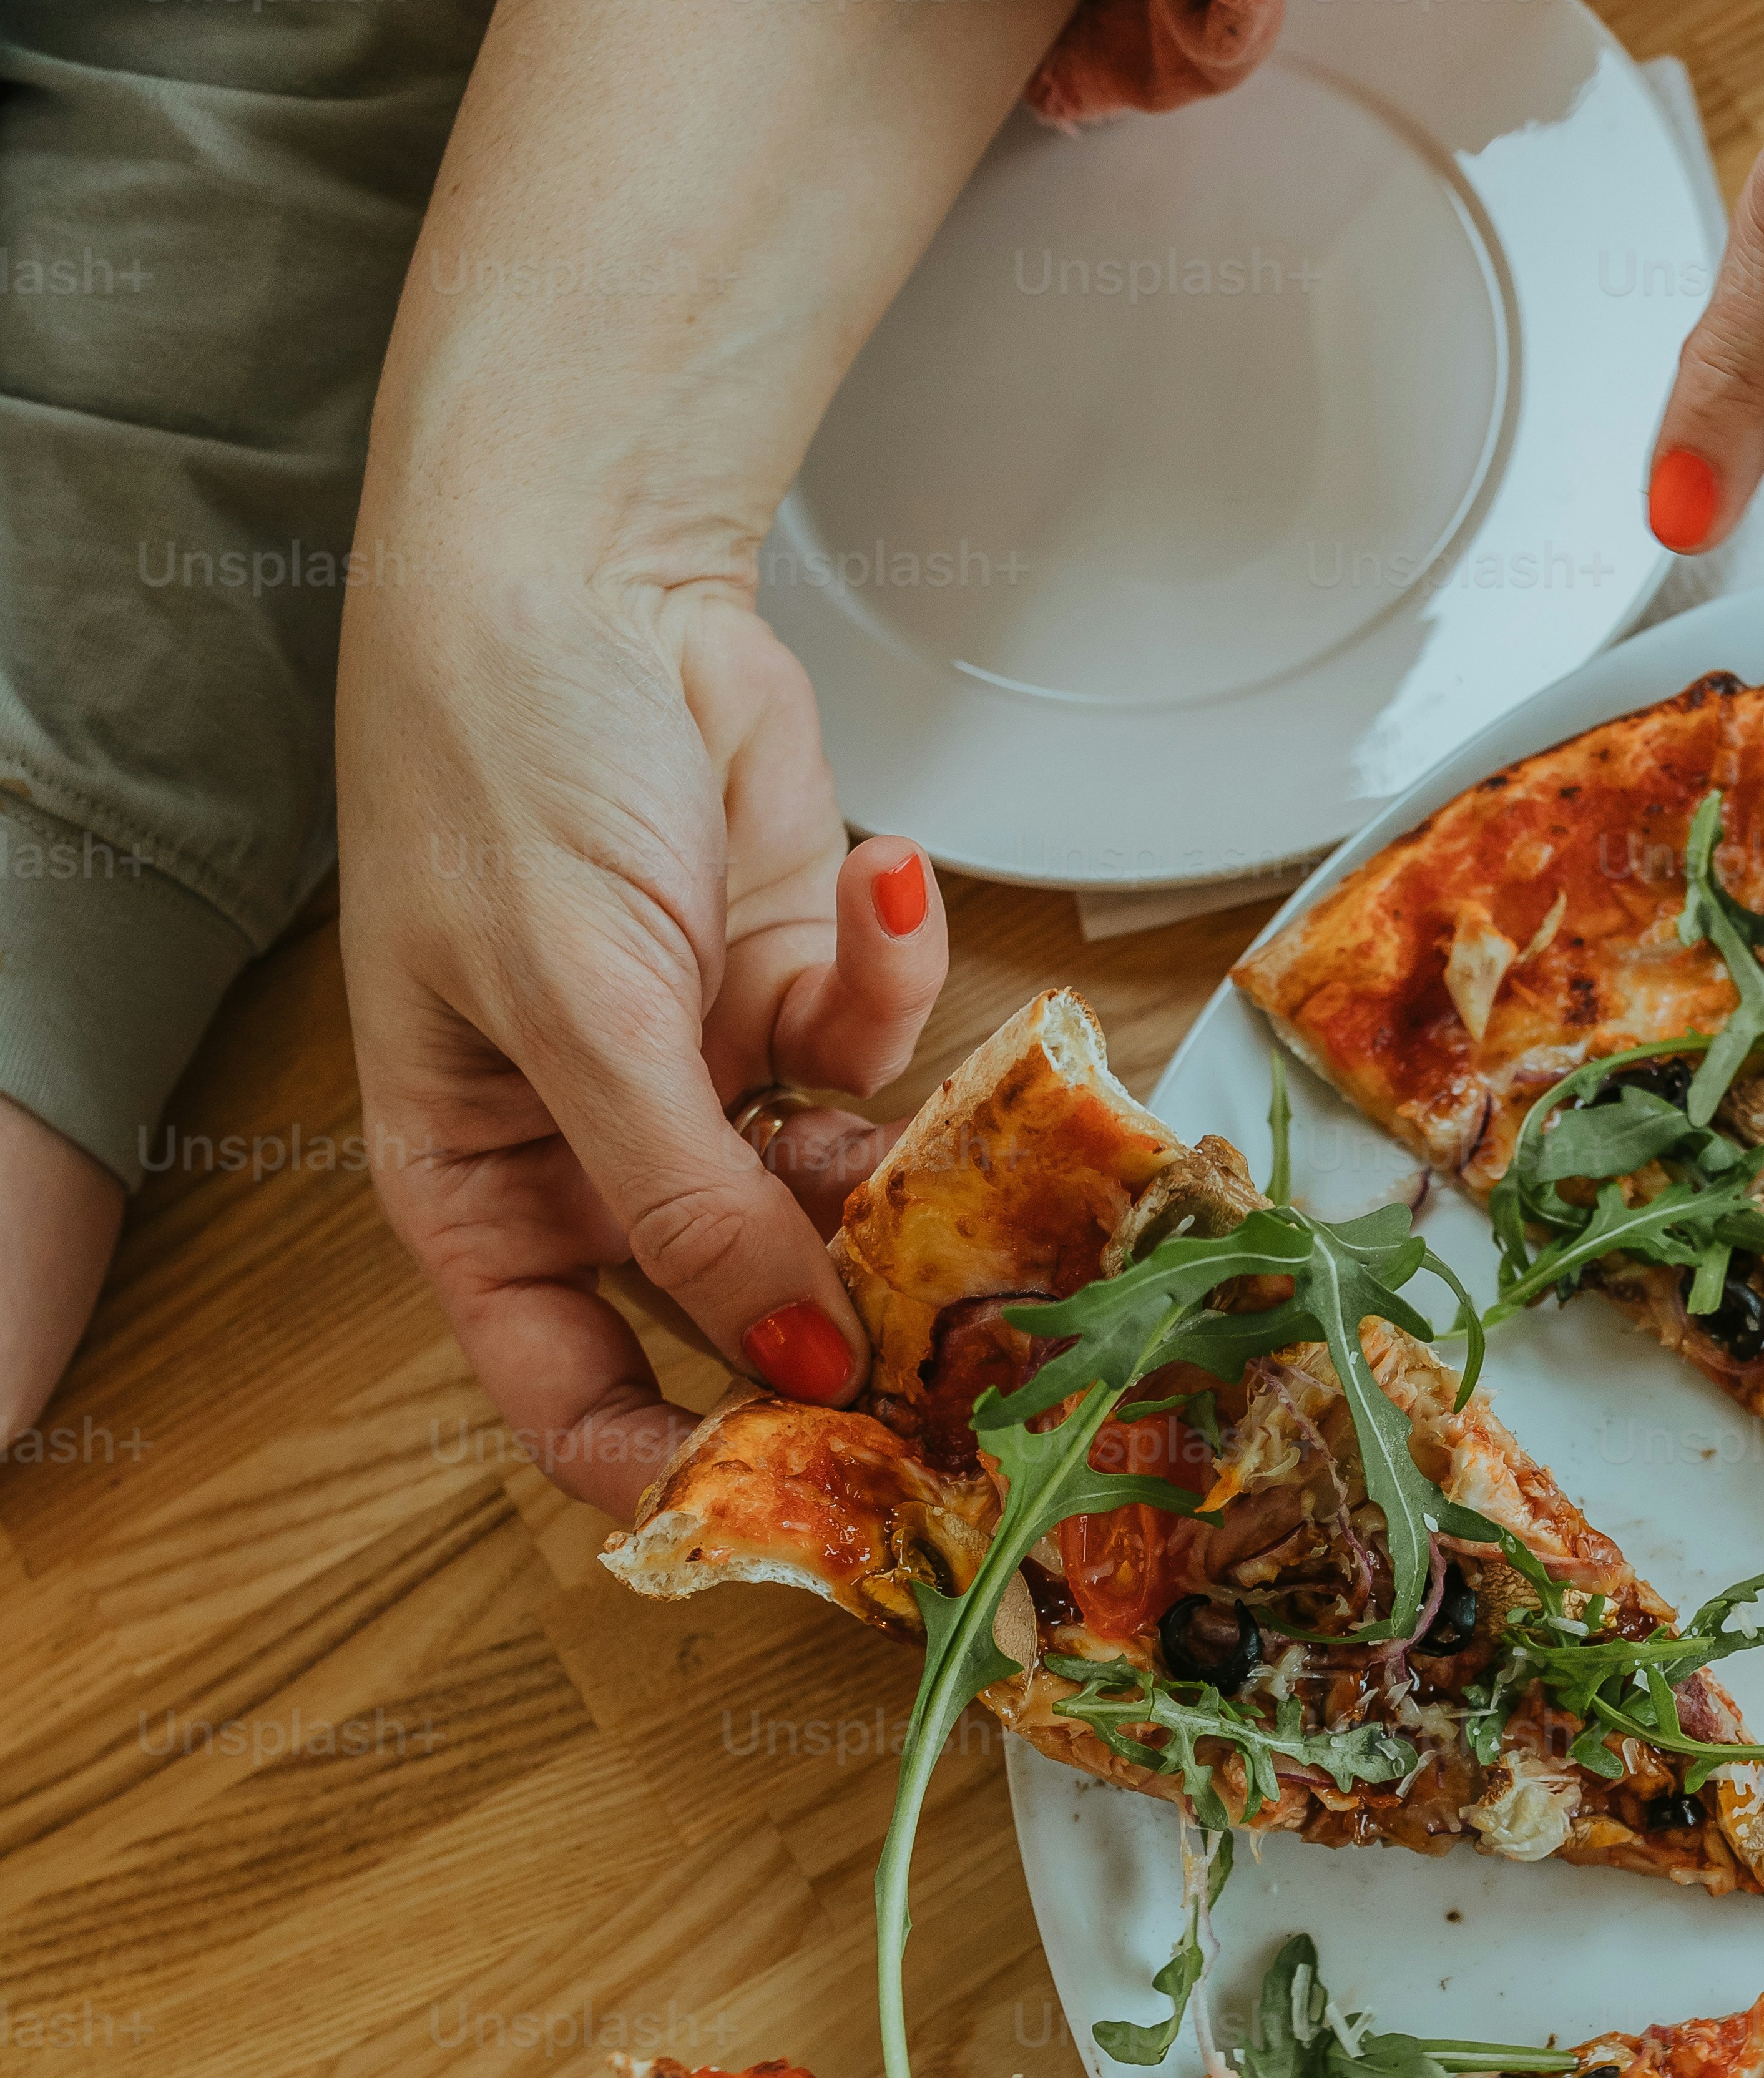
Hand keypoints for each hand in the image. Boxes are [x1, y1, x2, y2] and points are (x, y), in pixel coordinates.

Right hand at [341, 567, 947, 1516]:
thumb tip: (794, 1370)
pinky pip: (877, 1058)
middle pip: (725, 1317)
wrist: (579, 562)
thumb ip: (686, 1203)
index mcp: (484, 1184)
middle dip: (835, 1341)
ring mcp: (703, 1079)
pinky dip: (896, 989)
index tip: (782, 1515)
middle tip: (955, 1381)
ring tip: (965, 1155)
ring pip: (832, 1205)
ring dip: (899, 1183)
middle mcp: (596, 1154)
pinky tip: (882, 887)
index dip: (669, 1462)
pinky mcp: (793, 994)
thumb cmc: (502, 768)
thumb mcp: (580, 1008)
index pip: (564, 1385)